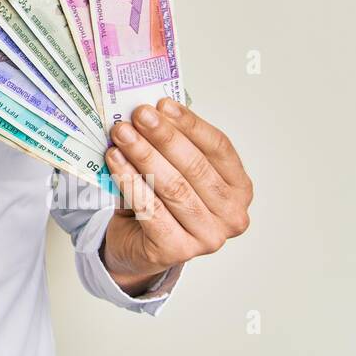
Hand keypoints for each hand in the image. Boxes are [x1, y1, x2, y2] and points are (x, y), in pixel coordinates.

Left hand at [101, 98, 252, 293]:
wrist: (136, 244)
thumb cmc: (159, 201)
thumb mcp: (172, 168)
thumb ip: (170, 144)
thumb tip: (151, 111)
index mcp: (239, 188)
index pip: (219, 148)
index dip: (191, 124)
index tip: (163, 104)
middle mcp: (232, 215)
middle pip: (195, 167)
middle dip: (163, 137)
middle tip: (138, 115)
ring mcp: (208, 237)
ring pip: (173, 187)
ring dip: (144, 155)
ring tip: (121, 134)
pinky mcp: (178, 251)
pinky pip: (151, 209)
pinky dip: (130, 181)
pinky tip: (115, 161)